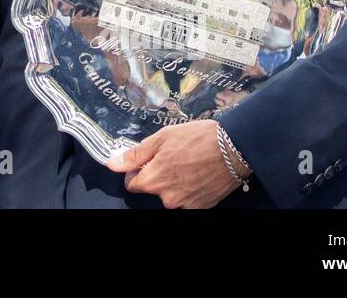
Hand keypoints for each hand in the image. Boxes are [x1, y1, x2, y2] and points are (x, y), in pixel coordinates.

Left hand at [106, 120, 245, 208]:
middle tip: (171, 157)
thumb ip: (136, 155)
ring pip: (170, 195)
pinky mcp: (202, 207)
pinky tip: (197, 174)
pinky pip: (187, 200)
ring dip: (173, 182)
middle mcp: (168, 198)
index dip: (136, 171)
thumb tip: (113, 164)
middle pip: (153, 189)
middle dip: (157, 175)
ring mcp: (186, 204)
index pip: (132, 184)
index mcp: (154, 180)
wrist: (233, 148)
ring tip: (187, 164)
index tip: (146, 161)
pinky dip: (188, 189)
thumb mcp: (161, 138)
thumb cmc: (197, 139)